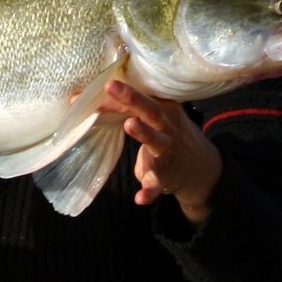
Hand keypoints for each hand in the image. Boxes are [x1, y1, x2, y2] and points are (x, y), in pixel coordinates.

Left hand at [102, 80, 222, 223]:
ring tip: (130, 124)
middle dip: (132, 98)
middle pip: (150, 110)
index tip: (99, 83)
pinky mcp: (165, 177)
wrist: (199, 169)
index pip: (141, 98)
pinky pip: (156, 185)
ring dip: (144, 133)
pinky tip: (139, 198)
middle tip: (111, 86)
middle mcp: (167, 128)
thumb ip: (124, 110)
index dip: (119, 91)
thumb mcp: (153, 120)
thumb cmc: (165, 135)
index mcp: (164, 110)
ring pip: (157, 142)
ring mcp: (168, 152)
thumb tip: (82, 99)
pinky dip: (149, 191)